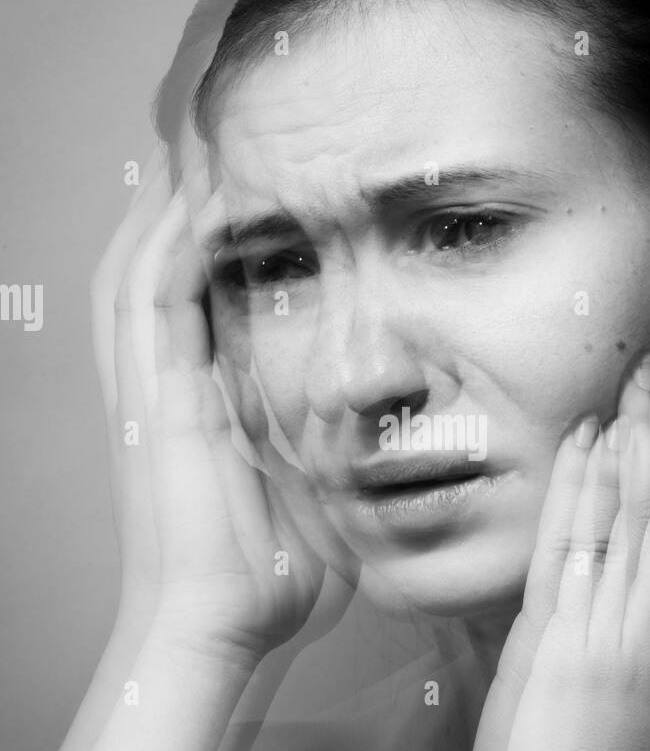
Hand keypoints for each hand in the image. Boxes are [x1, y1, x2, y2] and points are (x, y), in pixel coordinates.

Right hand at [90, 146, 357, 660]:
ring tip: (208, 133)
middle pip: (159, 252)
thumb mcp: (314, 483)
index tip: (269, 179)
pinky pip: (151, 293)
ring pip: (145, 257)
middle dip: (187, 189)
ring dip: (173, 195)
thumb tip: (403, 416)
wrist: (217, 623)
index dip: (226, 226)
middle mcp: (162, 375)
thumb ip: (340, 438)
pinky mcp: (150, 394)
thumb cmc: (272, 569)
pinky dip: (170, 238)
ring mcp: (148, 383)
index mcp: (197, 390)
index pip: (201, 283)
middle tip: (224, 127)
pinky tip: (199, 191)